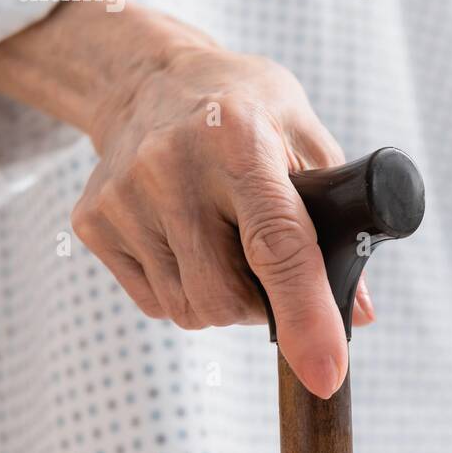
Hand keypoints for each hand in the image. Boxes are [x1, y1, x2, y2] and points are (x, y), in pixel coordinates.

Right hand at [70, 34, 371, 397]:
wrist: (150, 80)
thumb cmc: (248, 109)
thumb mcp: (306, 135)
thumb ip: (340, 219)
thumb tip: (360, 313)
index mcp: (238, 138)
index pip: (277, 243)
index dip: (306, 313)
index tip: (327, 372)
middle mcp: (171, 166)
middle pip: (225, 297)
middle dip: (264, 308)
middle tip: (274, 272)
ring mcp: (122, 196)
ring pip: (189, 310)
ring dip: (224, 302)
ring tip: (228, 243)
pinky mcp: (91, 222)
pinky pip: (154, 303)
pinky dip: (184, 292)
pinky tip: (188, 241)